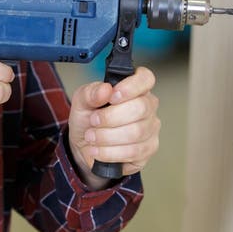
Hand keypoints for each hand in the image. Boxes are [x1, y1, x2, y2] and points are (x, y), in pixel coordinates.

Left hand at [68, 66, 159, 188]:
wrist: (86, 144)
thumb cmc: (88, 117)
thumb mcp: (82, 101)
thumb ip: (91, 92)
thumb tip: (105, 89)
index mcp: (134, 87)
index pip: (145, 79)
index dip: (131, 87)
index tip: (112, 97)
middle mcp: (147, 106)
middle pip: (141, 108)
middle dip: (111, 117)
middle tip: (93, 121)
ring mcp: (150, 128)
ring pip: (136, 132)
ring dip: (107, 137)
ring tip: (91, 137)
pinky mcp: (148, 149)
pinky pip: (133, 152)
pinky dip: (110, 152)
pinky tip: (98, 150)